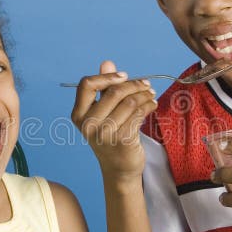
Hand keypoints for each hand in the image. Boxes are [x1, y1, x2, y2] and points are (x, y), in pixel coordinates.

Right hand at [70, 60, 156, 178]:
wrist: (119, 169)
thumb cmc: (111, 137)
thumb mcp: (103, 113)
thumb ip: (104, 88)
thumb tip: (106, 63)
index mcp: (79, 115)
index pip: (87, 85)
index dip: (107, 76)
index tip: (123, 76)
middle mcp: (89, 124)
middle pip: (114, 92)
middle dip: (134, 85)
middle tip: (146, 84)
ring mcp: (105, 134)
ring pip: (129, 102)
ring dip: (144, 95)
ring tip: (151, 95)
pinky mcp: (122, 140)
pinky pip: (139, 114)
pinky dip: (148, 106)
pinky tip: (152, 105)